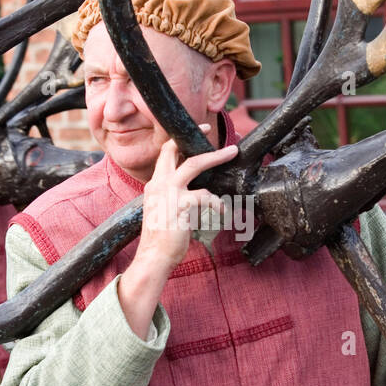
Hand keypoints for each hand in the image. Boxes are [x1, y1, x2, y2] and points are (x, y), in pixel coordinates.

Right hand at [119, 130, 237, 339]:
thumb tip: (195, 192)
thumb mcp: (163, 212)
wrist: (154, 258)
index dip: (177, 142)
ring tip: (231, 153)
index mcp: (154, 186)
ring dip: (215, 157)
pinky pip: (206, 195)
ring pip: (194, 164)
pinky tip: (222, 211)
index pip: (164, 156)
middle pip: (174, 150)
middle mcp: (158, 184)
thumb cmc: (161, 240)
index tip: (193, 134)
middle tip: (209, 128)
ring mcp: (168, 193)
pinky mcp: (181, 204)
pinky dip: (217, 202)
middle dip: (194, 137)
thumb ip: (173, 198)